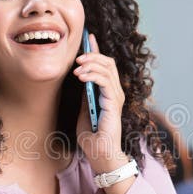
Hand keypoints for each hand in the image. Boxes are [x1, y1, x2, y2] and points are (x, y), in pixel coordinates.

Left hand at [73, 32, 126, 173]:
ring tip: (76, 68)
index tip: (88, 37)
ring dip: (90, 63)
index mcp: (109, 93)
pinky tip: (81, 76)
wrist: (100, 155)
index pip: (105, 66)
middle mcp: (115, 93)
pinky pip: (104, 81)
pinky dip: (92, 74)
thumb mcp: (84, 111)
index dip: (97, 50)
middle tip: (77, 56)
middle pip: (108, 62)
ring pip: (107, 68)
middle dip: (92, 54)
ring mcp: (116, 97)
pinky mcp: (113, 103)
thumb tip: (81, 78)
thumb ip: (85, 95)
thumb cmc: (93, 138)